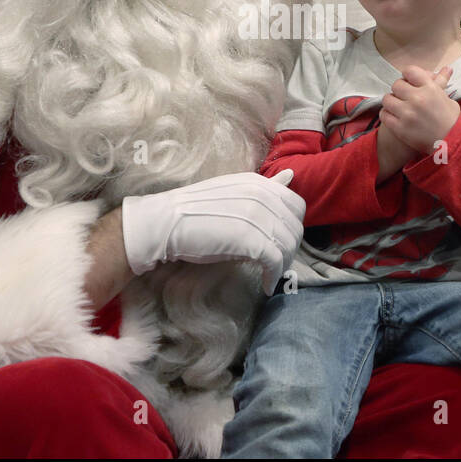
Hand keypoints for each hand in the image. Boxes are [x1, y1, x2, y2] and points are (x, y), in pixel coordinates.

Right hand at [120, 170, 305, 295]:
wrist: (164, 223)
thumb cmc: (194, 213)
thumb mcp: (233, 194)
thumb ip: (264, 189)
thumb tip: (290, 176)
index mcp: (257, 183)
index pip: (296, 205)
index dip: (292, 228)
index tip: (280, 245)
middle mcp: (260, 195)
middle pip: (295, 228)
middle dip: (290, 250)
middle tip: (275, 266)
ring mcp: (255, 215)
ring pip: (288, 245)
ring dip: (283, 266)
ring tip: (269, 277)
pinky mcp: (248, 238)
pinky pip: (275, 260)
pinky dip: (273, 276)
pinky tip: (265, 285)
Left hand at [380, 65, 459, 154]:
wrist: (452, 144)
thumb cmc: (452, 121)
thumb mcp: (448, 99)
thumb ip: (442, 83)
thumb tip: (447, 68)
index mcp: (430, 88)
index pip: (410, 71)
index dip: (407, 75)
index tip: (408, 80)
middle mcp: (418, 98)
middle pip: (396, 85)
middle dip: (399, 89)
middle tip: (402, 95)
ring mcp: (408, 113)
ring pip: (387, 99)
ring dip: (391, 102)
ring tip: (396, 106)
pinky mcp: (400, 128)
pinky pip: (384, 115)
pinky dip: (387, 115)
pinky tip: (393, 116)